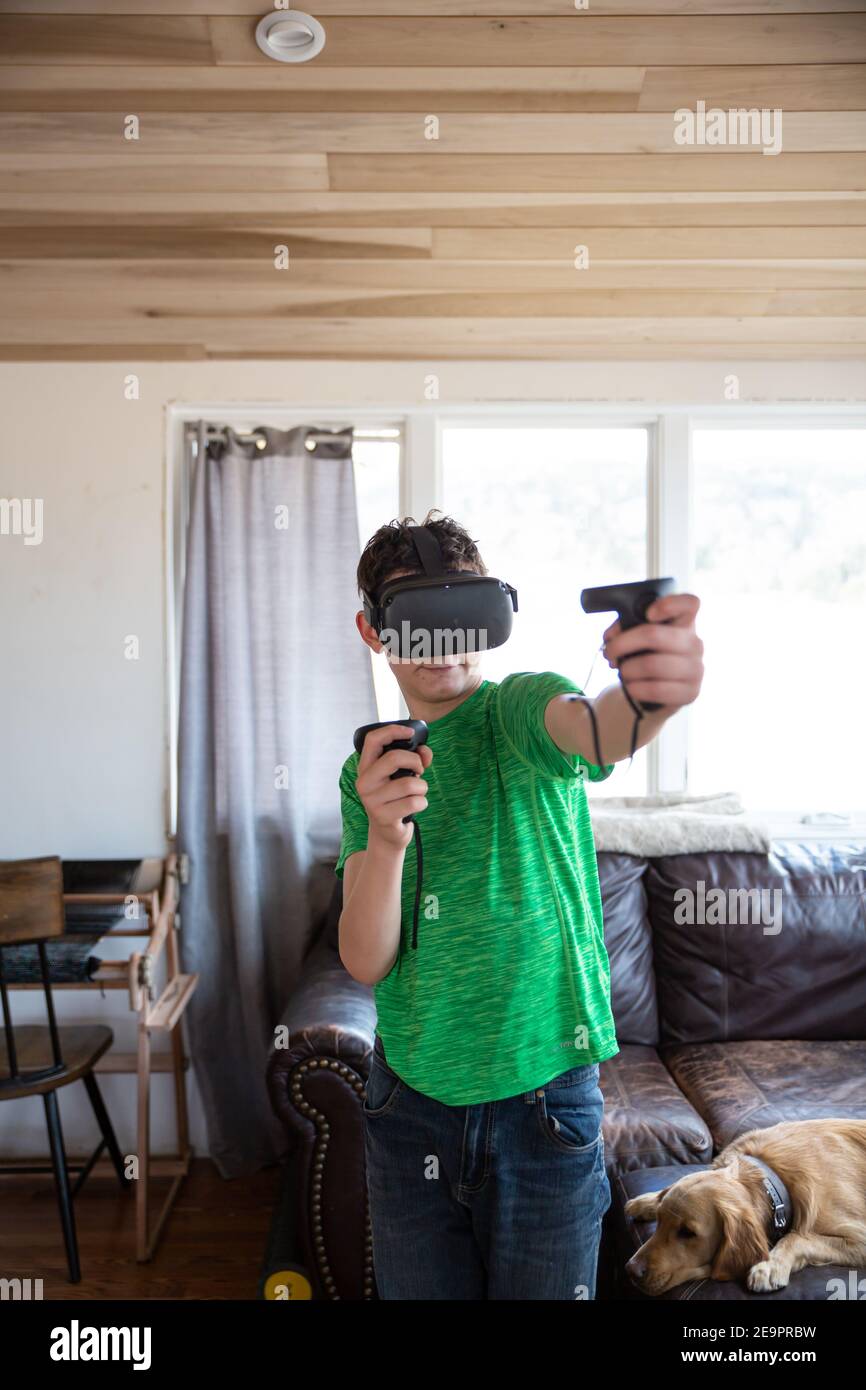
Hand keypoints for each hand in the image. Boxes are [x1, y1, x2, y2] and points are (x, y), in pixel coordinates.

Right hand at [355, 724, 433, 849]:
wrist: (387, 833)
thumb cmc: (396, 798)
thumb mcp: (402, 775)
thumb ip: (415, 758)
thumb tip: (425, 753)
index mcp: (365, 768)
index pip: (373, 740)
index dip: (393, 731)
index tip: (410, 733)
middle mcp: (364, 783)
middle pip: (394, 758)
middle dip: (415, 761)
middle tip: (419, 770)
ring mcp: (372, 801)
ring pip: (410, 783)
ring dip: (422, 788)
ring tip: (415, 794)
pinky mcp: (384, 817)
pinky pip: (415, 802)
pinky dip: (422, 803)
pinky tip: (415, 808)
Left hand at [602, 593, 703, 710]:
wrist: (660, 691)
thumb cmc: (648, 655)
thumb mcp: (639, 636)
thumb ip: (626, 628)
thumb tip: (611, 637)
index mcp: (685, 622)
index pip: (690, 603)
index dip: (669, 604)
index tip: (648, 614)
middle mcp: (694, 643)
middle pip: (653, 635)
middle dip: (622, 644)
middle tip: (609, 652)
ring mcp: (696, 669)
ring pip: (651, 665)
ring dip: (627, 669)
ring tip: (622, 671)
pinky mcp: (690, 693)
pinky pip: (656, 690)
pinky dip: (635, 688)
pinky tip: (631, 686)